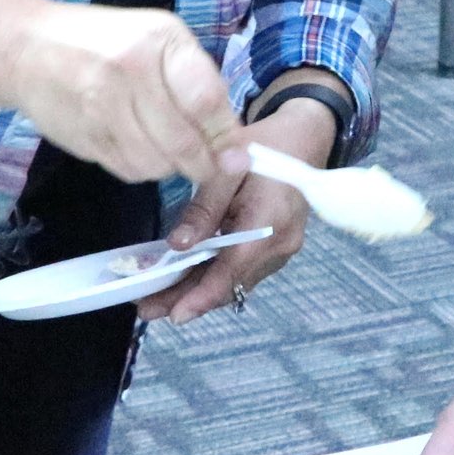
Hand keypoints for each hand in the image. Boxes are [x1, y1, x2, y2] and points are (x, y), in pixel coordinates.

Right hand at [5, 0, 238, 182]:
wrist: (29, 48)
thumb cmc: (109, 40)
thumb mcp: (161, 40)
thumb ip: (199, 83)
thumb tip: (234, 143)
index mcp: (159, 41)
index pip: (205, 100)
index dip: (227, 137)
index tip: (240, 157)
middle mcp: (130, 73)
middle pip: (182, 141)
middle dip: (204, 164)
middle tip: (210, 167)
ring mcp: (102, 108)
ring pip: (156, 164)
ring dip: (172, 168)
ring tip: (171, 152)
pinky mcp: (82, 138)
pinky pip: (127, 170)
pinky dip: (143, 168)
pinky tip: (140, 148)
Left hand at [134, 93, 334, 323]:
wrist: (305, 139)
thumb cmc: (265, 147)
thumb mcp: (228, 168)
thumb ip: (204, 208)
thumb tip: (177, 245)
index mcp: (270, 223)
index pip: (232, 270)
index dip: (202, 296)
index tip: (173, 315)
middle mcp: (280, 245)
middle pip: (231, 282)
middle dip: (190, 298)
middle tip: (148, 309)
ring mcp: (282, 250)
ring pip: (237, 280)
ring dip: (200, 289)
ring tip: (160, 296)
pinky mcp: (278, 248)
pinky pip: (244, 269)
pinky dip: (216, 276)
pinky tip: (189, 277)